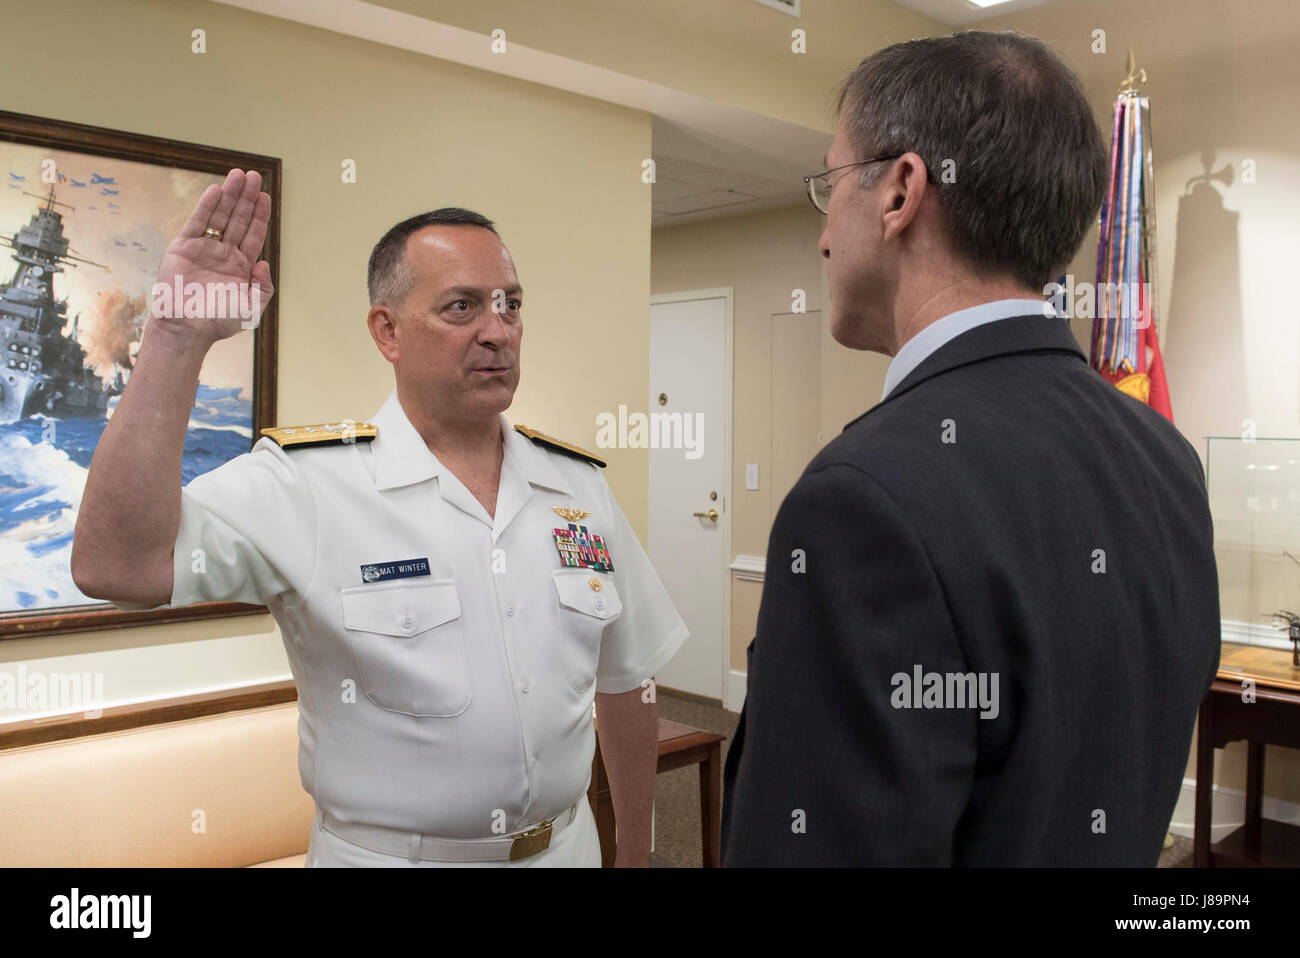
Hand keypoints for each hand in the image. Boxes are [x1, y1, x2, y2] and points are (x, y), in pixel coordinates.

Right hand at [151, 169, 274, 343]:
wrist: (187, 329)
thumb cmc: (218, 322)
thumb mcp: (252, 308)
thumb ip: (264, 287)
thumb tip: (263, 261)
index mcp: (241, 266)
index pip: (253, 234)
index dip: (260, 214)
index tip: (265, 196)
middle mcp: (224, 254)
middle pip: (238, 219)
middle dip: (246, 197)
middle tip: (254, 176)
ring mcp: (204, 248)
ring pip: (219, 216)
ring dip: (229, 195)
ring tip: (238, 175)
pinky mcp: (184, 247)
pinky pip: (197, 222)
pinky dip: (206, 206)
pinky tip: (216, 191)